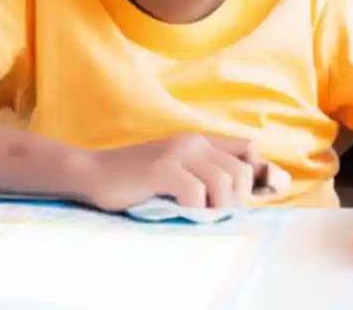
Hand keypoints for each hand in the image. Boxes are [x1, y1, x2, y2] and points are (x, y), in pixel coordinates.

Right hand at [81, 134, 290, 211]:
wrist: (91, 175)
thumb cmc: (134, 183)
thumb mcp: (179, 176)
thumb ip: (212, 179)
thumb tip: (262, 189)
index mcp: (199, 142)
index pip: (250, 150)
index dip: (255, 176)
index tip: (238, 200)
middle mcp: (192, 142)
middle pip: (243, 172)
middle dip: (234, 200)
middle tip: (208, 211)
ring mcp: (177, 152)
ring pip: (225, 182)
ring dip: (214, 207)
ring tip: (192, 212)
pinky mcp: (161, 168)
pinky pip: (197, 192)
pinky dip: (192, 209)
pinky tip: (176, 208)